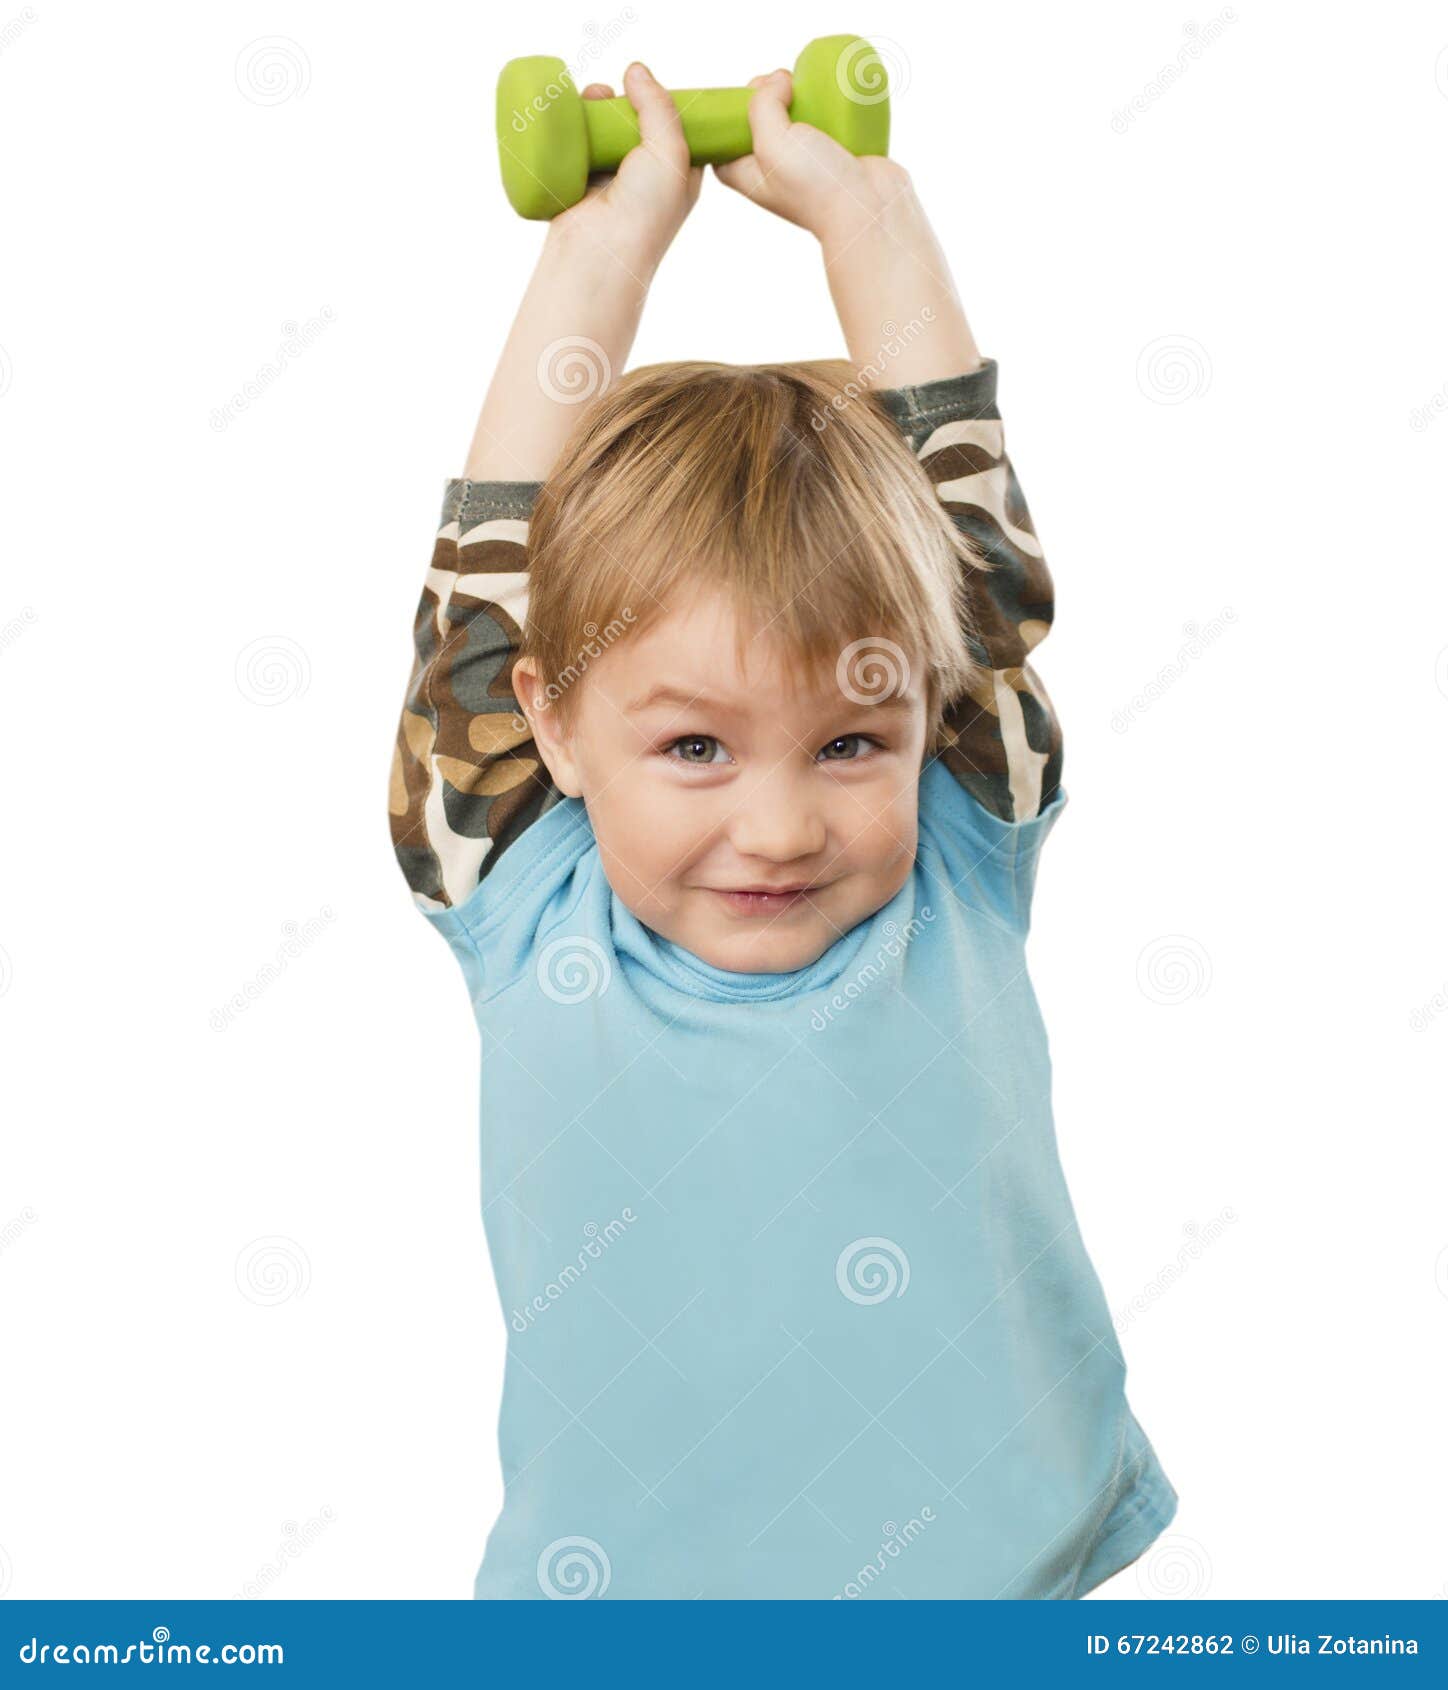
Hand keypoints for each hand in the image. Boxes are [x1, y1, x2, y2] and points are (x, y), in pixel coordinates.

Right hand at [547, 63, 703, 275]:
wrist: (598, 253)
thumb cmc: (645, 212)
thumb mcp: (670, 152)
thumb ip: (659, 106)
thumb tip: (636, 69)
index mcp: (679, 173)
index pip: (677, 125)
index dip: (664, 100)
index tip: (649, 86)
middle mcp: (649, 175)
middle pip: (638, 121)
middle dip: (627, 99)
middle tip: (616, 92)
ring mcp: (614, 178)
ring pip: (607, 128)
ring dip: (599, 107)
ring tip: (593, 97)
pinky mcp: (583, 179)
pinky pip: (580, 141)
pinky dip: (576, 124)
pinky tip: (574, 112)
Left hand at [712, 69, 911, 248]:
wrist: (867, 209)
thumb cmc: (815, 187)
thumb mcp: (772, 141)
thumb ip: (763, 104)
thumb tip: (779, 80)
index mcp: (745, 173)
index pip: (723, 134)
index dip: (731, 107)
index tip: (751, 91)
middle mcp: (769, 168)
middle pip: (756, 117)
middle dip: (766, 92)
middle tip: (784, 85)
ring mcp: (800, 160)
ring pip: (790, 113)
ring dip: (796, 93)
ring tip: (805, 84)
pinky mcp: (829, 152)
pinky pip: (819, 118)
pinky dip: (822, 103)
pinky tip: (827, 92)